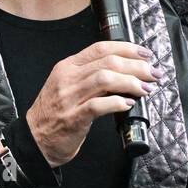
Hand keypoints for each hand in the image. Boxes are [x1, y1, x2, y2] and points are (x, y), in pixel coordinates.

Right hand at [25, 41, 162, 167]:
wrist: (34, 139)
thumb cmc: (54, 114)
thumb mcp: (67, 86)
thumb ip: (89, 75)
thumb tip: (124, 71)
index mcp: (67, 67)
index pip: (100, 48)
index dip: (127, 49)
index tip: (145, 55)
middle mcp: (68, 78)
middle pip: (108, 62)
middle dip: (136, 66)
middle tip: (153, 74)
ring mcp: (69, 98)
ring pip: (105, 79)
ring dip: (131, 82)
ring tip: (145, 89)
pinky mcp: (73, 118)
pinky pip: (98, 105)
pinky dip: (117, 103)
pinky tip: (128, 104)